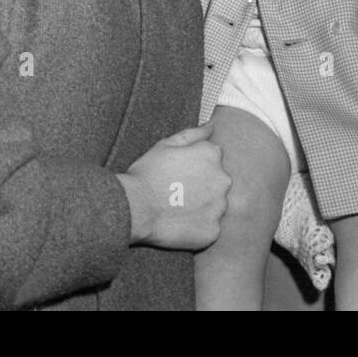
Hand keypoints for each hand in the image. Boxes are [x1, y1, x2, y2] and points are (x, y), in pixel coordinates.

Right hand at [115, 123, 230, 250]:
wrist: (134, 208)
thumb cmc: (147, 173)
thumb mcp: (166, 145)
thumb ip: (193, 134)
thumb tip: (212, 125)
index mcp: (213, 155)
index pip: (213, 159)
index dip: (193, 168)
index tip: (178, 175)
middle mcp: (223, 179)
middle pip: (218, 182)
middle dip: (202, 187)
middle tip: (176, 194)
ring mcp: (219, 206)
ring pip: (216, 206)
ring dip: (202, 208)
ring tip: (177, 210)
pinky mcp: (213, 231)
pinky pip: (210, 229)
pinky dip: (198, 228)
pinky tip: (179, 225)